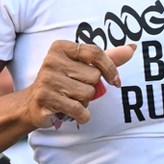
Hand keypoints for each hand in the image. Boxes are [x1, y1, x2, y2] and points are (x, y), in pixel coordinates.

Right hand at [20, 41, 134, 128]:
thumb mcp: (82, 67)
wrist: (32, 104)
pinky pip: (79, 109)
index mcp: (61, 47)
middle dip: (91, 89)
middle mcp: (52, 60)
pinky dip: (81, 115)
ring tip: (70, 100)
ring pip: (87, 94)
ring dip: (84, 103)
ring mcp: (47, 79)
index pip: (95, 53)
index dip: (110, 68)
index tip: (115, 81)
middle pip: (93, 77)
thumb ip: (106, 58)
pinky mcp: (45, 98)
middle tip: (75, 91)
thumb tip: (131, 48)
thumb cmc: (62, 83)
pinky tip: (71, 113)